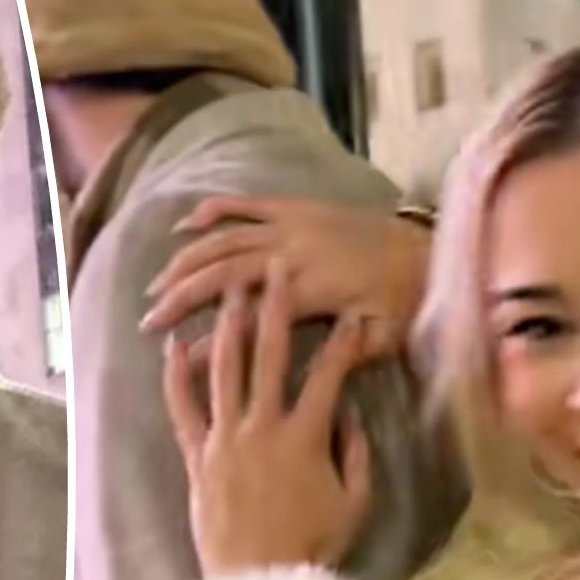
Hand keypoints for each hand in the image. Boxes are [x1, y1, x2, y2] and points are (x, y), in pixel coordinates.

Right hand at [141, 195, 429, 355]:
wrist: (431, 251)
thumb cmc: (407, 303)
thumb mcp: (383, 340)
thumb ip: (340, 357)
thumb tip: (294, 376)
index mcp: (313, 288)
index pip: (246, 312)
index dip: (206, 330)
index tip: (174, 350)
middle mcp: (294, 251)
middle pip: (222, 271)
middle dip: (180, 293)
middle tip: (148, 318)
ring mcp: (293, 224)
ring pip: (225, 237)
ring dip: (186, 259)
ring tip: (156, 283)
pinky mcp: (297, 208)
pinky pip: (247, 203)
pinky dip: (213, 210)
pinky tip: (185, 224)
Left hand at [161, 259, 374, 577]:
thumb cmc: (312, 547)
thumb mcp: (355, 503)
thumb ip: (356, 454)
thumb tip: (349, 416)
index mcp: (305, 436)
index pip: (328, 376)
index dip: (344, 343)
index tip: (354, 316)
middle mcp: (262, 427)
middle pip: (269, 355)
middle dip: (273, 308)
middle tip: (274, 271)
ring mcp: (225, 439)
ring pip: (224, 370)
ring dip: (227, 326)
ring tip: (229, 291)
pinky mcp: (197, 457)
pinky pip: (183, 410)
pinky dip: (178, 377)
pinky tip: (175, 348)